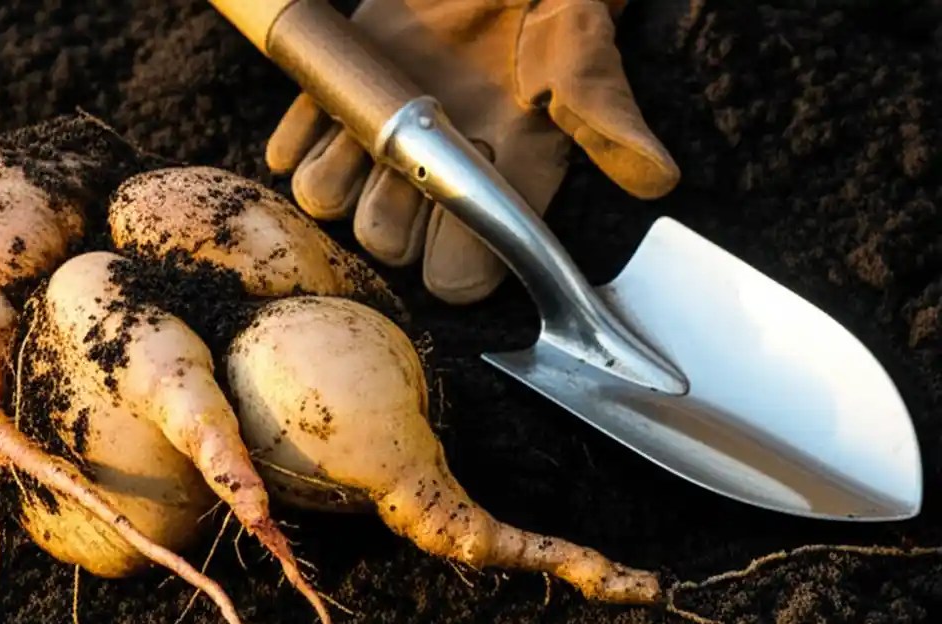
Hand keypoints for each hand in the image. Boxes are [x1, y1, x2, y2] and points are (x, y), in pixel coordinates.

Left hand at [265, 0, 680, 304]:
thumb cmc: (544, 11)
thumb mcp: (580, 59)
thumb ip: (605, 121)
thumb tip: (657, 178)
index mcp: (489, 194)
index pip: (457, 277)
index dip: (451, 254)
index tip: (459, 197)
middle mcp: (427, 186)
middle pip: (381, 246)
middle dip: (391, 202)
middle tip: (413, 144)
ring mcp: (372, 152)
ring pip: (325, 204)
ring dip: (340, 167)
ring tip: (370, 121)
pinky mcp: (329, 113)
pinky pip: (286, 157)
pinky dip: (300, 133)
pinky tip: (332, 103)